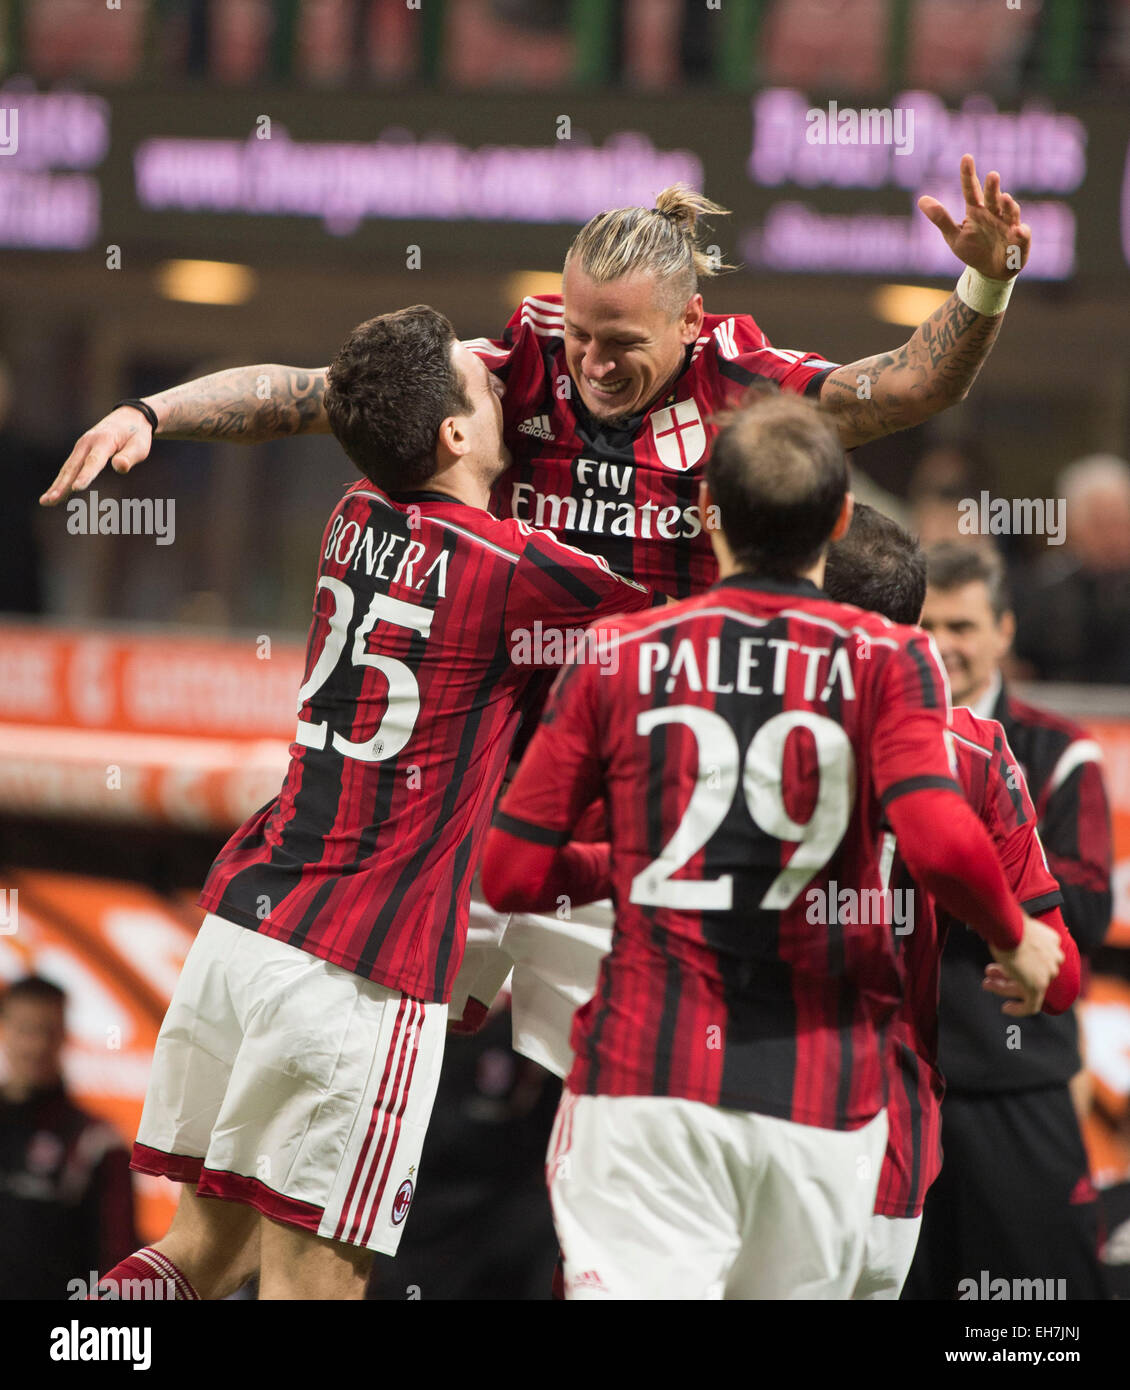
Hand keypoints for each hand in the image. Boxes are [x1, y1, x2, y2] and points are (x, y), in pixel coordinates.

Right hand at [40, 405, 154, 506]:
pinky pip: (69, 468)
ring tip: (46, 502)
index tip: (76, 488)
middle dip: (62, 485)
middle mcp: (87, 442)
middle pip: (73, 467)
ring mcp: (81, 446)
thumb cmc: (136, 434)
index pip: (93, 461)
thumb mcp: (140, 445)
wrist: (129, 417)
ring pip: (67, 469)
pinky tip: (54, 494)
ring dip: (56, 485)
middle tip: (51, 500)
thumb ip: (130, 456)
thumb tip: (120, 467)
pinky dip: (61, 481)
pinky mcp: (79, 451)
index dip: (85, 475)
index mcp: (104, 441)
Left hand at [917, 154, 1031, 280]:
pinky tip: (1019, 231)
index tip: (966, 157)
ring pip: (1010, 212)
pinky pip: (1022, 236)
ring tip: (1004, 198)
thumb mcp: (954, 236)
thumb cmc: (973, 249)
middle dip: (992, 187)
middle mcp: (993, 213)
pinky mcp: (1019, 241)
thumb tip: (921, 199)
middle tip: (992, 175)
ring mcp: (1008, 225)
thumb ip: (940, 218)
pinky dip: (1021, 233)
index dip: (968, 175)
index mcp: (977, 211)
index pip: (971, 190)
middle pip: (992, 198)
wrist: (991, 271)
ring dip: (1008, 205)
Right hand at [987, 913, 1064, 1015]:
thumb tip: (1000, 927)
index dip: (1018, 959)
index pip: (1037, 957)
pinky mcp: (1038, 987)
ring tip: (987, 985)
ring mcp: (1047, 973)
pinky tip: (1006, 1008)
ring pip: (1026, 986)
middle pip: (1030, 971)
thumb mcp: (1016, 924)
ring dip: (1004, 987)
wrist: (1009, 928)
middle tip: (989, 971)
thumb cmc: (1008, 922)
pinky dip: (1019, 1009)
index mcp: (1052, 941)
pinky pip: (1031, 1005)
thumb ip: (1016, 930)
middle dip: (1007, 973)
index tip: (1003, 962)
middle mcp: (1054, 958)